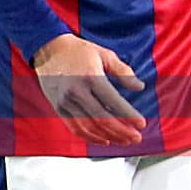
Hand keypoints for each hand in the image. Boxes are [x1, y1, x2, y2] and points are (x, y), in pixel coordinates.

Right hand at [33, 34, 147, 146]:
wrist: (49, 49)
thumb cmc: (79, 51)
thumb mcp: (106, 55)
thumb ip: (124, 72)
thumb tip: (139, 87)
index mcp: (91, 78)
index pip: (113, 102)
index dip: (129, 115)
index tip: (141, 124)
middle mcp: (77, 92)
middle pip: (102, 118)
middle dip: (122, 131)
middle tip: (136, 138)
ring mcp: (65, 101)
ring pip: (89, 126)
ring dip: (108, 137)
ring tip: (124, 141)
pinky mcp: (58, 107)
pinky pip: (74, 127)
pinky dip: (90, 137)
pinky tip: (104, 140)